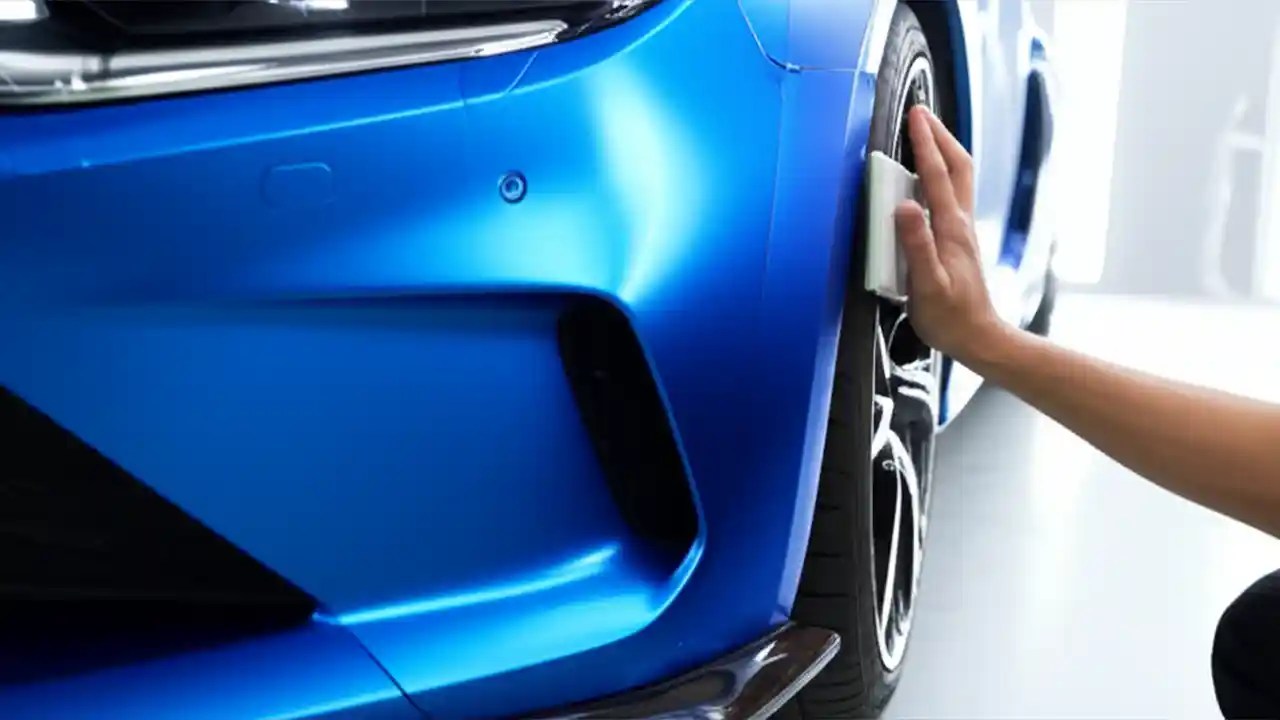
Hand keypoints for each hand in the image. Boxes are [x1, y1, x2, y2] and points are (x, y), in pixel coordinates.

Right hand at [894, 106, 1006, 362]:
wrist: (978, 337)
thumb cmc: (950, 317)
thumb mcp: (927, 284)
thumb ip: (915, 244)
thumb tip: (903, 206)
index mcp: (950, 229)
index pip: (936, 175)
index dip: (925, 143)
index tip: (915, 115)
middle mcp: (960, 224)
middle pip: (957, 166)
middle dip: (939, 136)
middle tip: (922, 114)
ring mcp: (961, 231)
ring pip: (958, 178)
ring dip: (942, 151)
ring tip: (925, 135)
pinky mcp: (957, 241)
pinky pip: (951, 195)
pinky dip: (940, 174)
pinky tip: (927, 179)